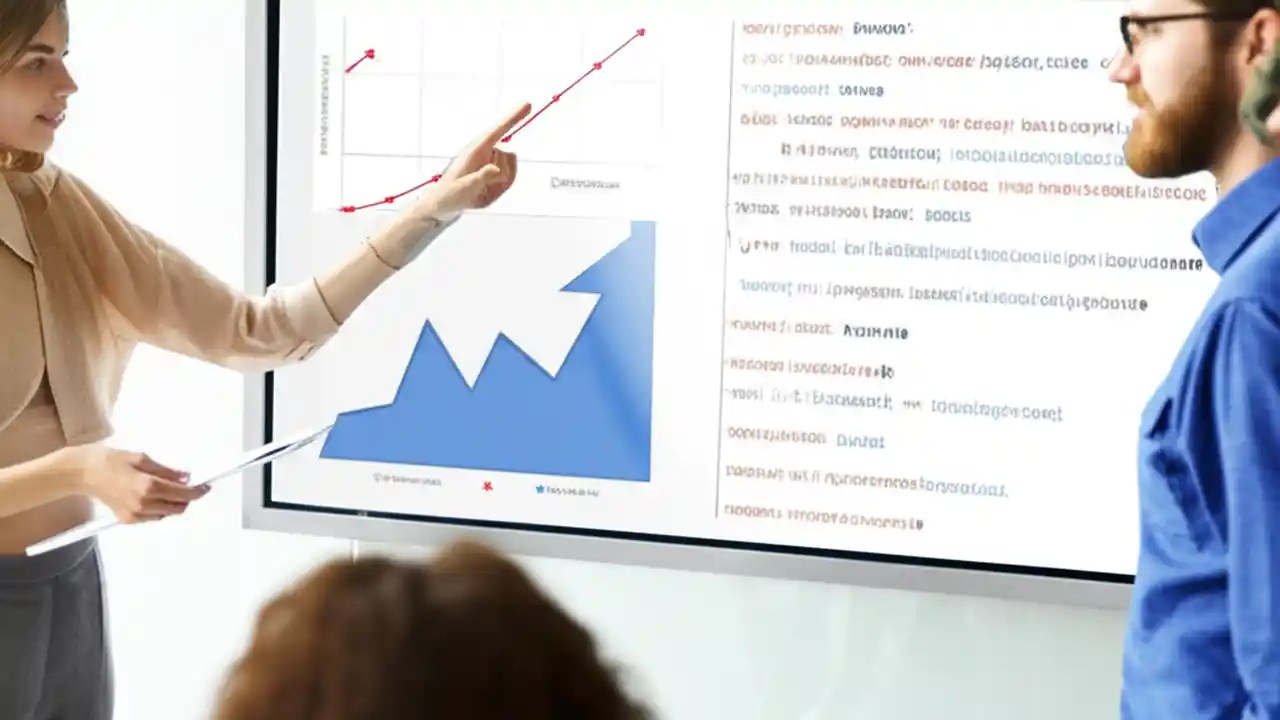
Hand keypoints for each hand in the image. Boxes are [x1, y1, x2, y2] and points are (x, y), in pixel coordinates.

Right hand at [55, 444, 208, 522]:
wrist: (81, 473)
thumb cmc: (109, 460)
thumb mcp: (141, 458)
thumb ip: (166, 471)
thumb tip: (186, 478)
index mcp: (148, 486)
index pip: (183, 494)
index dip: (197, 491)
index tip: (205, 486)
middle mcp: (143, 504)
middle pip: (178, 507)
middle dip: (186, 498)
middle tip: (187, 485)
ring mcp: (134, 515)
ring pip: (167, 514)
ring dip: (173, 503)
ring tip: (166, 488)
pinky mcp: (127, 520)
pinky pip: (153, 517)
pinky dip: (159, 508)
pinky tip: (151, 495)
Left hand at [412, 102, 531, 217]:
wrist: (445, 204)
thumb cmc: (451, 194)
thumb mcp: (464, 189)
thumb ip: (479, 178)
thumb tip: (495, 168)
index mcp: (475, 150)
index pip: (498, 130)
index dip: (513, 117)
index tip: (527, 104)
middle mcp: (486, 152)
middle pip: (510, 156)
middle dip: (502, 175)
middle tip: (481, 188)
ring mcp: (492, 162)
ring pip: (512, 169)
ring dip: (500, 184)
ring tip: (481, 190)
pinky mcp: (496, 171)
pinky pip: (510, 179)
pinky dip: (501, 189)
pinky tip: (485, 192)